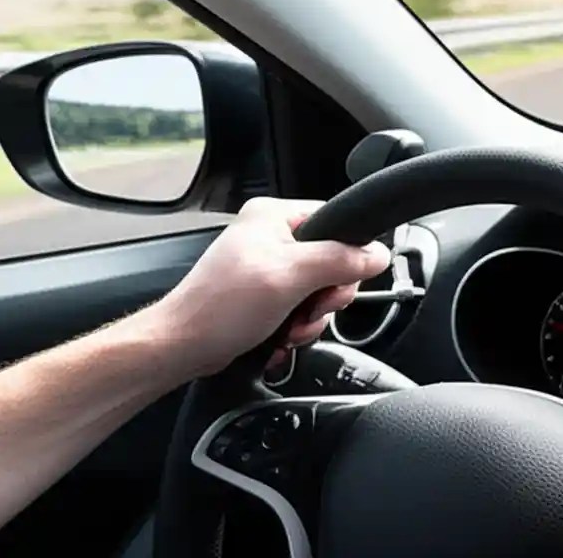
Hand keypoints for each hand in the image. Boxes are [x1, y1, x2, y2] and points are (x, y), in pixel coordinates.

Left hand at [147, 197, 390, 377]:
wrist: (183, 346)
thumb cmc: (222, 307)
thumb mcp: (292, 276)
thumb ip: (341, 260)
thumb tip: (378, 254)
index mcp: (274, 215)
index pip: (336, 222)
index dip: (347, 255)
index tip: (337, 282)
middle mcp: (271, 236)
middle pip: (332, 261)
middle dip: (326, 295)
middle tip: (311, 308)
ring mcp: (267, 266)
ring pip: (319, 289)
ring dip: (312, 316)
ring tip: (290, 326)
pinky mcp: (264, 294)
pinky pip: (302, 306)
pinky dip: (298, 325)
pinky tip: (282, 335)